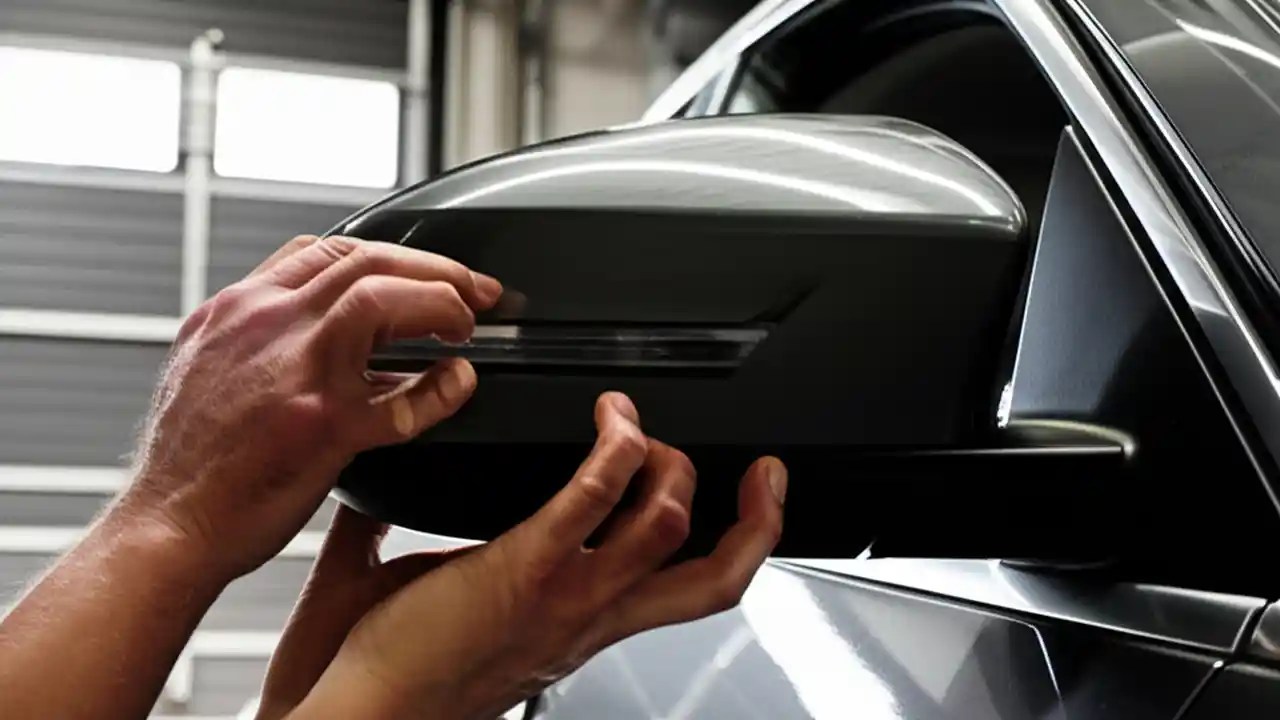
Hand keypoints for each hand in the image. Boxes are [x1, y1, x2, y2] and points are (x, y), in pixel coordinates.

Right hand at [114, 234, 501, 582]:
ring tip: (464, 326)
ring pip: (382, 298)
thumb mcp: (208, 368)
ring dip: (440, 303)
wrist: (166, 526)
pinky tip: (458, 386)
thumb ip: (262, 337)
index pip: (325, 250)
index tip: (421, 272)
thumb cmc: (187, 462)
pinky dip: (442, 388)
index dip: (388, 255)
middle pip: (367, 260)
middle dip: (436, 267)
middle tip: (474, 288)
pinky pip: (403, 398)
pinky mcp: (323, 427)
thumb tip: (325, 334)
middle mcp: (266, 325)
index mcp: (239, 309)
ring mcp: (296, 371)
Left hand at [258, 392, 786, 719]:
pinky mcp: (527, 571)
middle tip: (765, 470)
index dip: (737, 547)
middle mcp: (593, 617)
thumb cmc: (394, 673)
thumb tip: (405, 495)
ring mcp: (568, 596)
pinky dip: (616, 450)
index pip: (690, 591)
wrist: (361, 717)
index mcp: (585, 623)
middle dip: (759, 519)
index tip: (746, 504)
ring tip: (640, 425)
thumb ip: (452, 549)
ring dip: (670, 462)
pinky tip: (611, 422)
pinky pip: (595, 499)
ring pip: (668, 526)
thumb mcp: (456, 606)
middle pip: (716, 577)